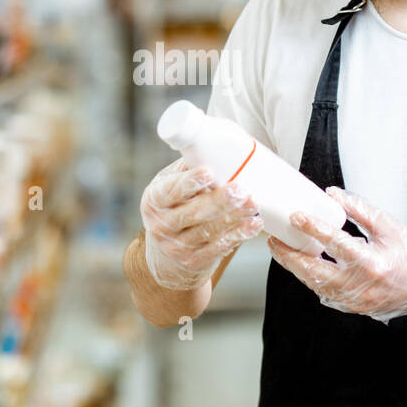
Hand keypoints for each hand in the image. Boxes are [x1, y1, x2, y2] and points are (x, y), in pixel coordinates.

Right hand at [140, 158, 264, 290]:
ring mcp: (176, 247)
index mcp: (153, 201)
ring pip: (209, 231)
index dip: (189, 183)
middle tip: (240, 189)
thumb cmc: (174, 207)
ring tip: (252, 204)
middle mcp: (160, 225)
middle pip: (193, 212)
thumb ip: (187, 169)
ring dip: (234, 217)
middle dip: (219, 201)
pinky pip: (219, 248)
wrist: (166, 255)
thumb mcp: (169, 187)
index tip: (209, 173)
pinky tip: (253, 225)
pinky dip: (238, 235)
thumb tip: (213, 145)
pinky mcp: (193, 261)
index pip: (170, 191)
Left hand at [266, 186, 406, 321]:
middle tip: (273, 239)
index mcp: (371, 262)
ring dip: (295, 266)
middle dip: (289, 255)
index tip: (294, 216)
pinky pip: (323, 291)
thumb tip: (331, 195)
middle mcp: (360, 285)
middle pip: (314, 271)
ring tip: (281, 249)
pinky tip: (301, 263)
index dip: (312, 228)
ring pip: (314, 284)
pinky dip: (310, 277)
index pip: (335, 242)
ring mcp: (354, 300)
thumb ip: (359, 210)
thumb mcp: (389, 227)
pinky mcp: (351, 307)